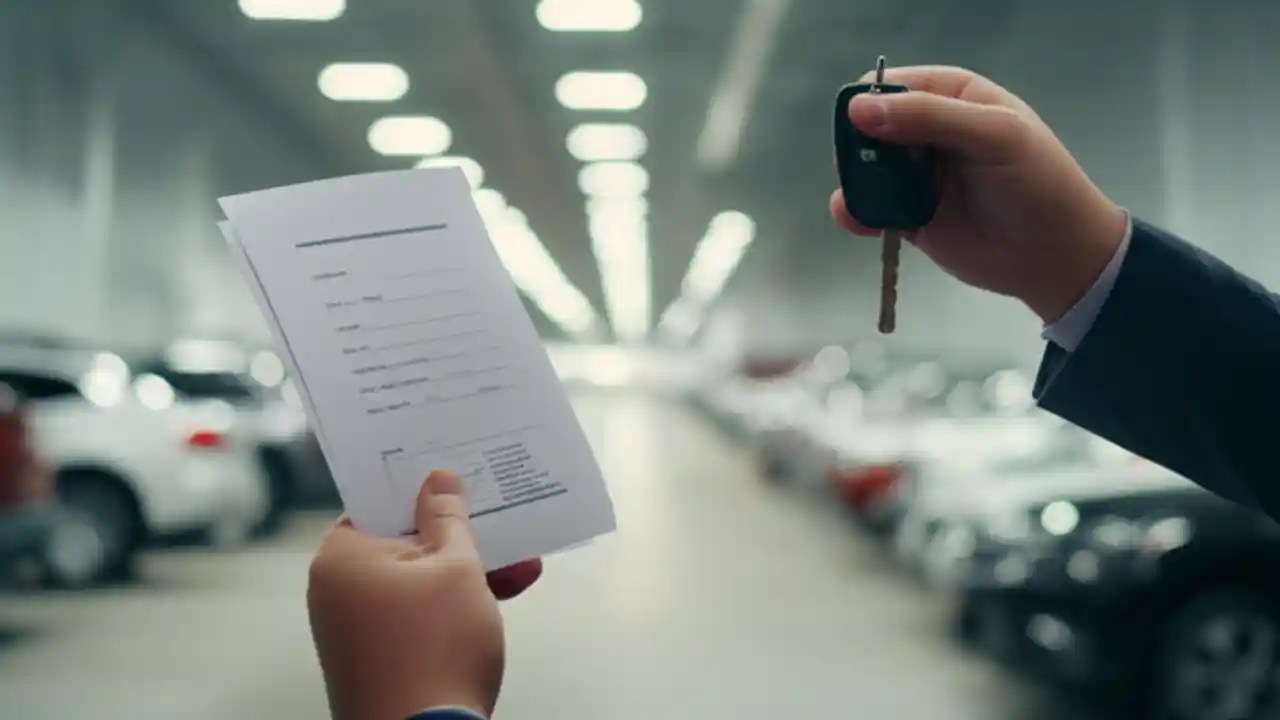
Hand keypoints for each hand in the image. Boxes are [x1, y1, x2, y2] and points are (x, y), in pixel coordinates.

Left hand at [308, 470, 542, 719]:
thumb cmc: (435, 646)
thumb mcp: (456, 567)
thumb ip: (448, 517)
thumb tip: (437, 479)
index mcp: (341, 557)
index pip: (378, 502)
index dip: (421, 488)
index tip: (459, 477)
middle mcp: (336, 590)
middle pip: (403, 542)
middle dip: (461, 538)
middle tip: (504, 523)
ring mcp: (353, 629)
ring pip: (415, 581)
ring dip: (466, 574)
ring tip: (522, 569)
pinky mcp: (374, 658)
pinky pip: (413, 614)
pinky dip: (450, 606)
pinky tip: (498, 600)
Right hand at [829, 66, 1128, 322]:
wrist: (1054, 256)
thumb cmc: (1035, 183)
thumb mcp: (993, 135)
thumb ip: (928, 117)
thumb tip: (858, 109)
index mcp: (951, 97)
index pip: (893, 86)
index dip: (872, 103)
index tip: (864, 128)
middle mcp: (928, 132)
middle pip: (869, 127)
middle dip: (859, 145)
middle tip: (864, 168)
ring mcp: (916, 176)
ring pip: (864, 168)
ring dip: (856, 181)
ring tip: (865, 198)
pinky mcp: (908, 215)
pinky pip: (868, 208)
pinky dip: (856, 212)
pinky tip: (859, 221)